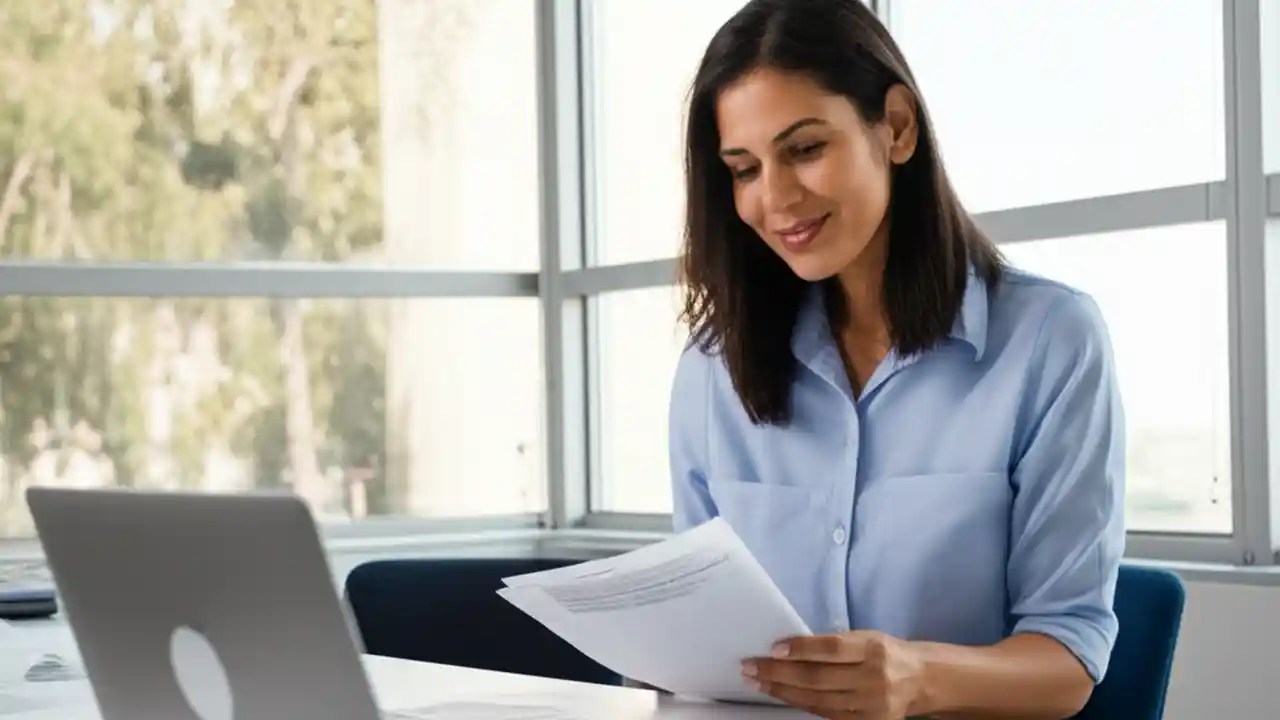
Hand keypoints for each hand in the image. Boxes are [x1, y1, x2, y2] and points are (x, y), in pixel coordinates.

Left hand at [741, 630, 927, 719]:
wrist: (921, 680)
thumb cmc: (886, 652)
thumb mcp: (867, 638)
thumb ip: (836, 644)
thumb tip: (790, 648)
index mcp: (874, 649)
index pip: (833, 649)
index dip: (802, 649)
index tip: (773, 648)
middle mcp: (874, 678)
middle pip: (819, 677)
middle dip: (779, 673)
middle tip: (750, 666)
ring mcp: (870, 706)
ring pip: (817, 700)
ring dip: (783, 691)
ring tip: (758, 681)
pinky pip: (826, 714)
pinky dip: (800, 704)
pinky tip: (782, 695)